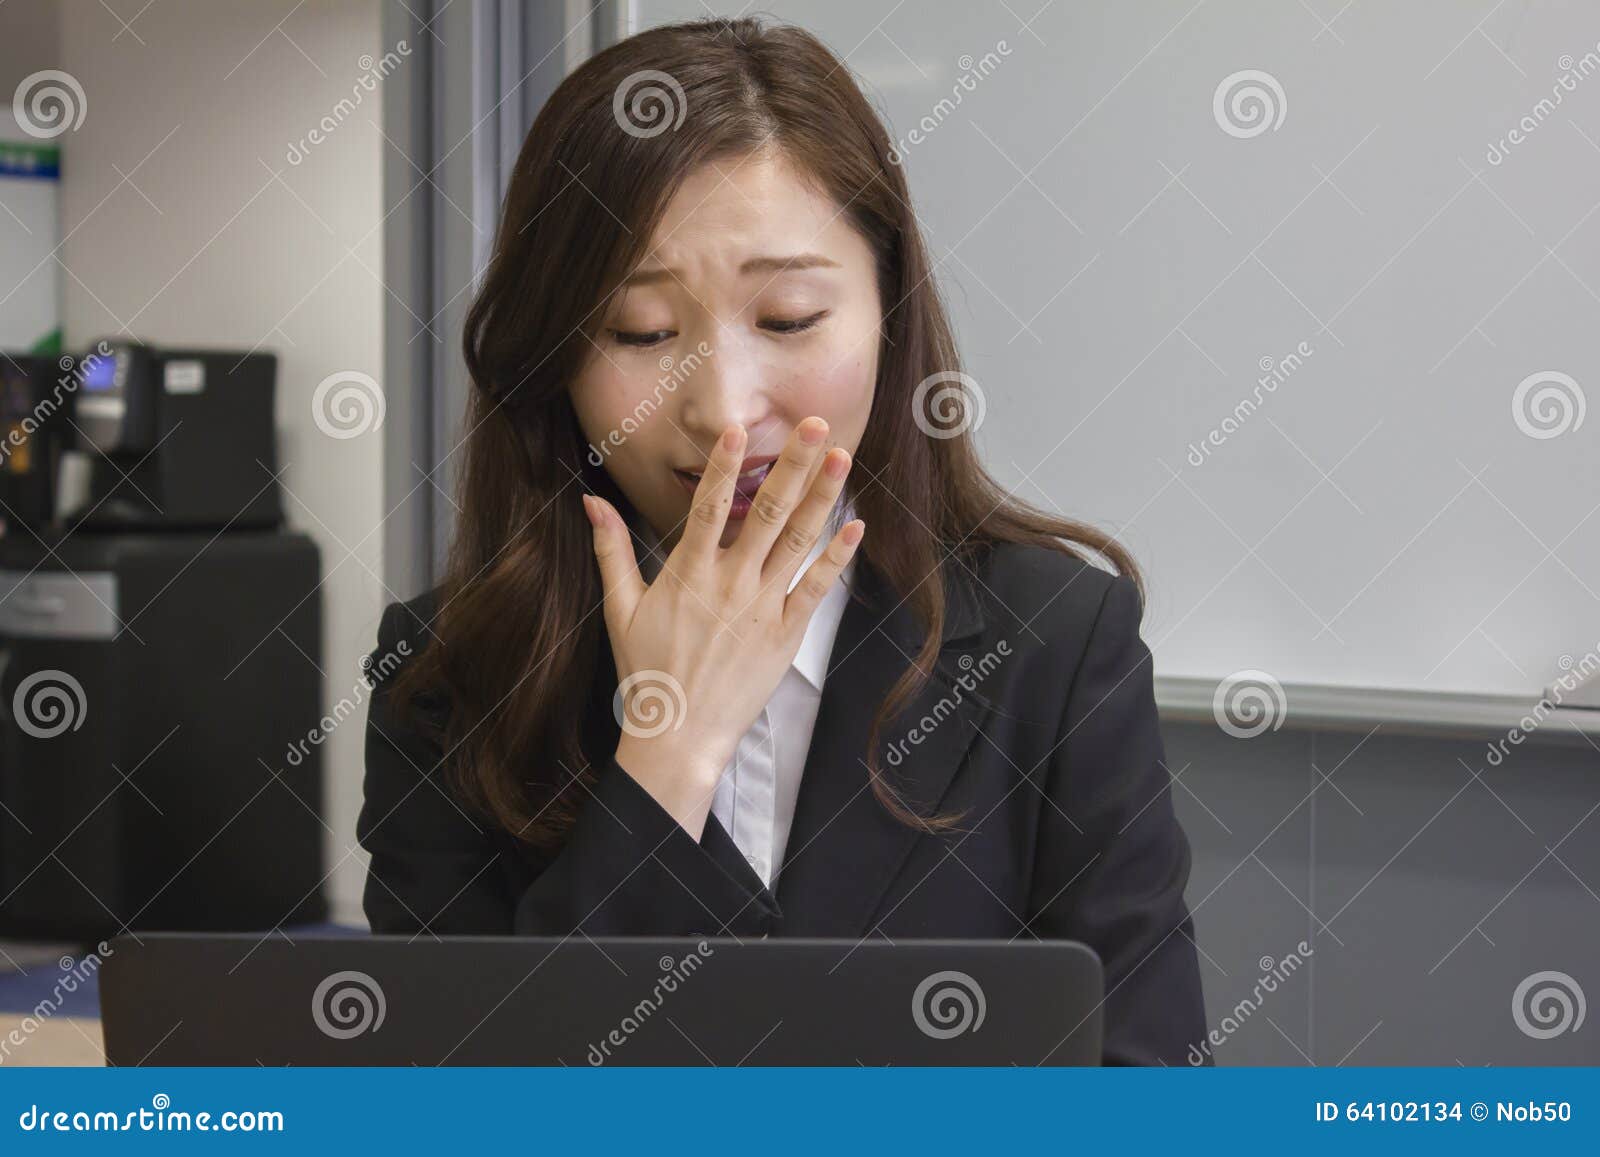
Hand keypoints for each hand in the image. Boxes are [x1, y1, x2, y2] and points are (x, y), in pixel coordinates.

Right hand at [582, 417, 863, 837]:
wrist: (680, 734)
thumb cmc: (648, 671)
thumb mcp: (619, 609)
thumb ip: (611, 550)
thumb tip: (591, 501)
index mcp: (688, 574)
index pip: (708, 506)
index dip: (724, 465)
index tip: (738, 428)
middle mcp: (730, 584)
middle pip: (766, 512)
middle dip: (793, 465)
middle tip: (816, 425)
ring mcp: (762, 608)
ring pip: (797, 542)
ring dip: (821, 498)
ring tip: (842, 459)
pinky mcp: (786, 634)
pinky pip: (815, 588)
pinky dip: (836, 557)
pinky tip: (856, 526)